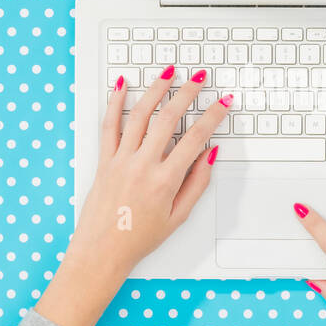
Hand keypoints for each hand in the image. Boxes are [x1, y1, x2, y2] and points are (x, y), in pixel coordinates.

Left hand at [37, 67, 232, 325]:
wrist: (102, 251)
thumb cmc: (139, 238)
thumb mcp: (179, 216)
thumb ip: (197, 183)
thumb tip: (210, 155)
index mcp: (165, 181)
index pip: (195, 138)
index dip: (213, 116)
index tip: (223, 102)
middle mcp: (142, 166)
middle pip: (168, 118)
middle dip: (187, 93)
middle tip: (199, 78)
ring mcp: (120, 160)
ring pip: (139, 115)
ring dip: (155, 90)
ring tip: (168, 73)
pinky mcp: (104, 161)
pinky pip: (108, 125)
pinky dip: (114, 102)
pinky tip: (121, 85)